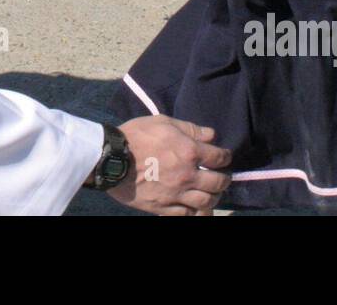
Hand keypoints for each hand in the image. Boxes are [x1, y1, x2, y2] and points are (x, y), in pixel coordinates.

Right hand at [109, 116, 231, 215]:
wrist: (110, 159)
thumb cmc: (135, 136)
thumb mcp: (162, 122)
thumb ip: (189, 128)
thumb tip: (211, 135)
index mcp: (189, 152)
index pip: (219, 157)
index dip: (225, 156)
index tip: (224, 156)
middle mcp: (187, 175)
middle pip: (218, 183)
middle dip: (224, 179)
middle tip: (223, 177)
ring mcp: (176, 194)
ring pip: (206, 202)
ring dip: (213, 197)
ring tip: (211, 193)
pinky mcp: (163, 207)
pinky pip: (186, 214)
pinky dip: (194, 211)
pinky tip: (194, 206)